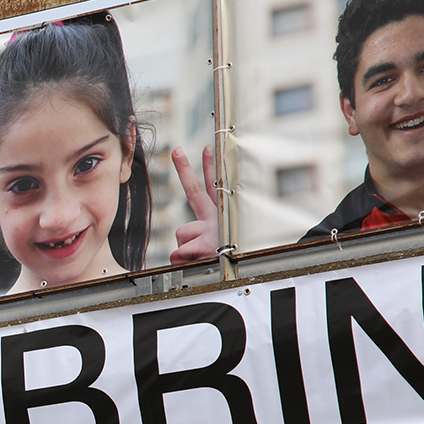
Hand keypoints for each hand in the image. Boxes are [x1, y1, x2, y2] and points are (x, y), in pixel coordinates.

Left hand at [170, 144, 221, 264]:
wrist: (246, 274)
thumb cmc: (231, 262)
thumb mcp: (217, 248)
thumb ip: (195, 245)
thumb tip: (179, 251)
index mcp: (219, 216)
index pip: (210, 190)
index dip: (208, 168)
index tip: (206, 149)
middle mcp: (214, 220)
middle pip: (196, 191)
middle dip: (184, 169)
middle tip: (177, 149)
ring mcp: (209, 231)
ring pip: (182, 234)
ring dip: (186, 248)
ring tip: (203, 256)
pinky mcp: (202, 245)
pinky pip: (179, 254)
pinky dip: (184, 262)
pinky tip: (200, 264)